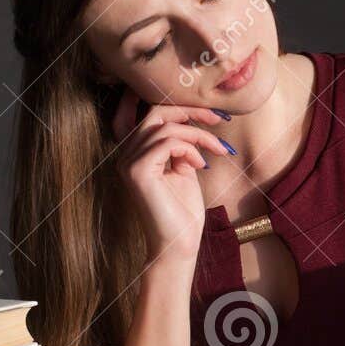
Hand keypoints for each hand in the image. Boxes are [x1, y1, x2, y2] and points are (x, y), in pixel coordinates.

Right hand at [111, 87, 233, 263]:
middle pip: (155, 112)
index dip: (168, 101)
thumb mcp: (183, 168)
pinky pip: (167, 142)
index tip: (201, 106)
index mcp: (134, 153)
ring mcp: (128, 162)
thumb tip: (190, 121)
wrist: (179, 244)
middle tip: (219, 119)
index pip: (142, 113)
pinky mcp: (138, 171)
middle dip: (191, 111)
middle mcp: (125, 155)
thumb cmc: (183, 211)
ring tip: (217, 150)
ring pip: (166, 126)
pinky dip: (190, 148)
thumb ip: (180, 144)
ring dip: (199, 134)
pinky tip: (200, 165)